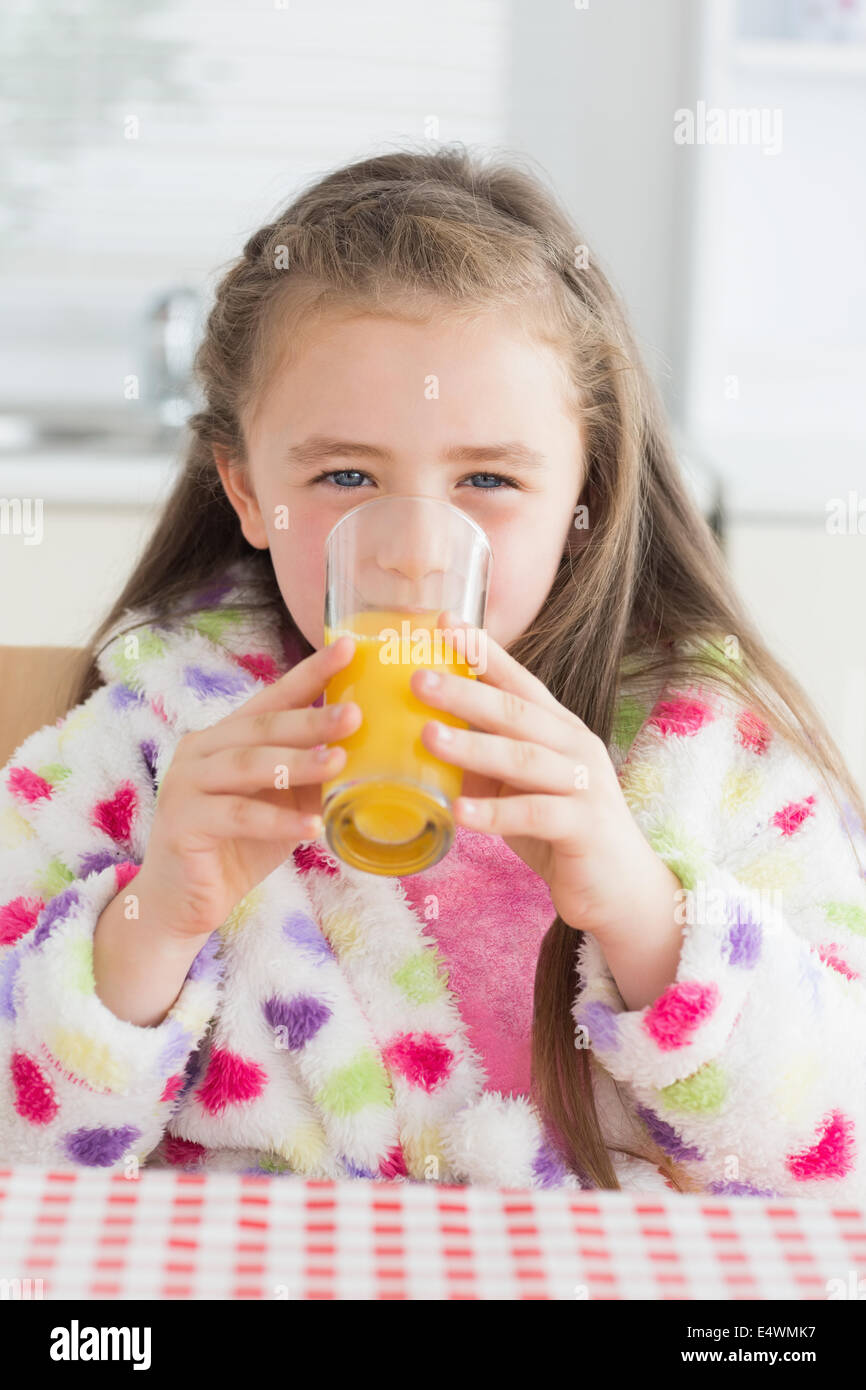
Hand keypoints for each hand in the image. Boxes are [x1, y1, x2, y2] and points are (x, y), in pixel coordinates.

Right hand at [136, 635, 360, 940]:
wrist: (182, 901)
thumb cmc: (238, 845)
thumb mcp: (283, 804)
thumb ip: (311, 777)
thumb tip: (372, 751)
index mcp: (227, 735)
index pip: (274, 697)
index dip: (311, 672)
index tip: (350, 647)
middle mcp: (202, 749)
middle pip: (264, 727)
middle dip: (312, 718)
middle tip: (356, 714)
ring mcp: (186, 783)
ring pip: (250, 765)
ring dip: (297, 763)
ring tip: (339, 762)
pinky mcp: (182, 821)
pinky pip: (238, 816)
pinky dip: (278, 821)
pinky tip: (314, 827)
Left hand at [410, 610, 681, 944]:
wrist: (621, 889)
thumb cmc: (562, 831)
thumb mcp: (519, 787)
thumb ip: (486, 761)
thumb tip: (425, 735)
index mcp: (559, 729)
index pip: (518, 681)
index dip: (483, 651)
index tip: (443, 622)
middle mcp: (575, 747)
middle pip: (517, 712)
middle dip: (467, 691)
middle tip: (418, 677)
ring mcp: (585, 785)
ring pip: (525, 758)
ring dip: (474, 745)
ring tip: (427, 735)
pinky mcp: (585, 827)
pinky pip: (535, 814)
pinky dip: (496, 812)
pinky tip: (460, 813)